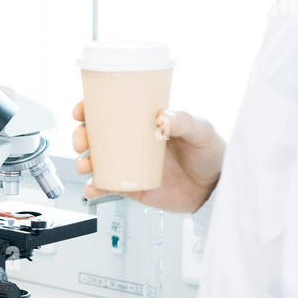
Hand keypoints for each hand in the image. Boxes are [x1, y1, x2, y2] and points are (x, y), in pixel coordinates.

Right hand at [71, 101, 224, 212]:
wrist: (217, 188)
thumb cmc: (211, 153)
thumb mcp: (201, 130)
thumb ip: (184, 121)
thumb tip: (161, 117)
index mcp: (144, 122)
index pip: (111, 110)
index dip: (90, 108)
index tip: (80, 110)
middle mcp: (133, 142)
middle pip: (96, 135)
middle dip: (80, 136)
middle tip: (82, 141)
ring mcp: (130, 165)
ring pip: (96, 161)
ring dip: (82, 161)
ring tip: (85, 165)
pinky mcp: (132, 188)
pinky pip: (107, 187)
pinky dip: (94, 189)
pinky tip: (92, 188)